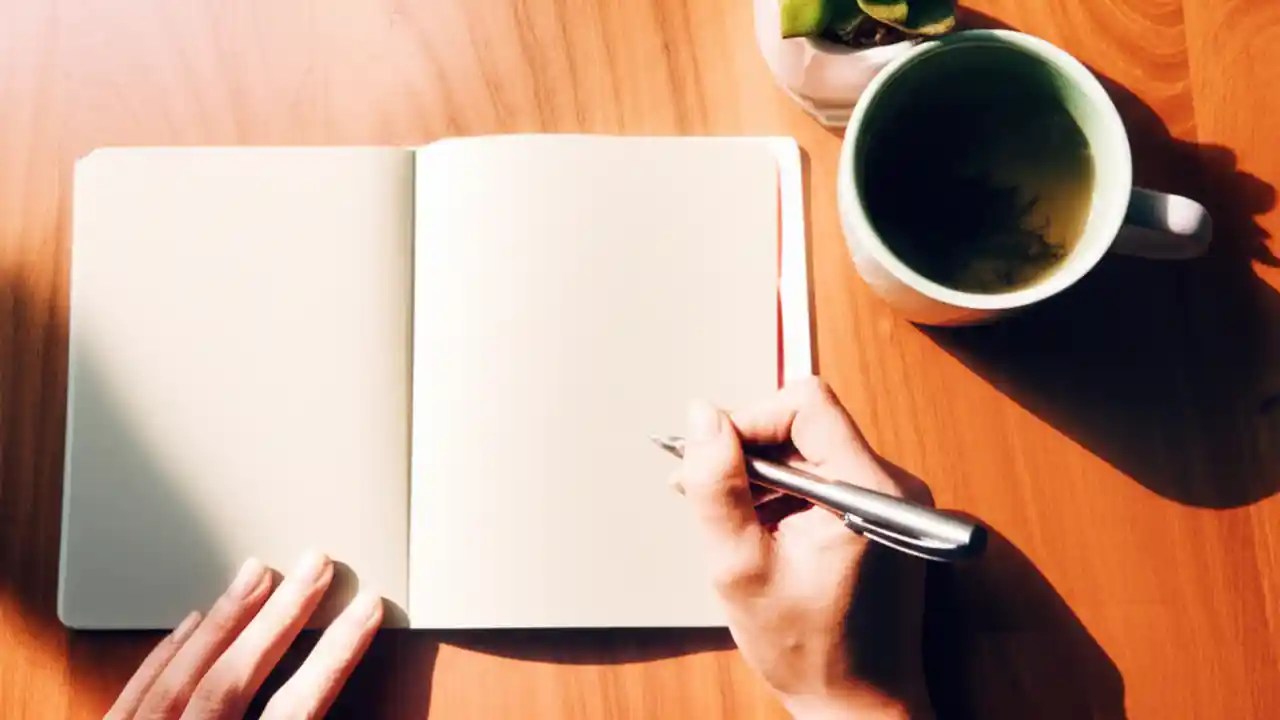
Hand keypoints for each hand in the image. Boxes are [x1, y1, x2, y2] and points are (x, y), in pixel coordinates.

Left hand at [107, 552, 381, 718]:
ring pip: (181, 679)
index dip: (336, 656)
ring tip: (258, 571)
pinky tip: (190, 622)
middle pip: (235, 680)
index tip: (367, 610)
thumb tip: (338, 696)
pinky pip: (133, 696)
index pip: (296, 709)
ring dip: (225, 620)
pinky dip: (164, 655)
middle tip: (316, 565)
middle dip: (281, 616)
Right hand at [674, 378, 933, 719]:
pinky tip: (758, 533)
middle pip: (806, 426)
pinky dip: (784, 496)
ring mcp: (892, 499)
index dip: (750, 422)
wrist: (859, 706)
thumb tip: (701, 416)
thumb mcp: (739, 566)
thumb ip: (716, 485)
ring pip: (810, 451)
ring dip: (762, 478)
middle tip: (704, 493)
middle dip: (749, 454)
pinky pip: (824, 479)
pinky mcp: (882, 515)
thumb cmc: (807, 650)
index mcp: (868, 489)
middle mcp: (892, 483)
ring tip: (730, 523)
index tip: (711, 462)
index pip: (804, 405)